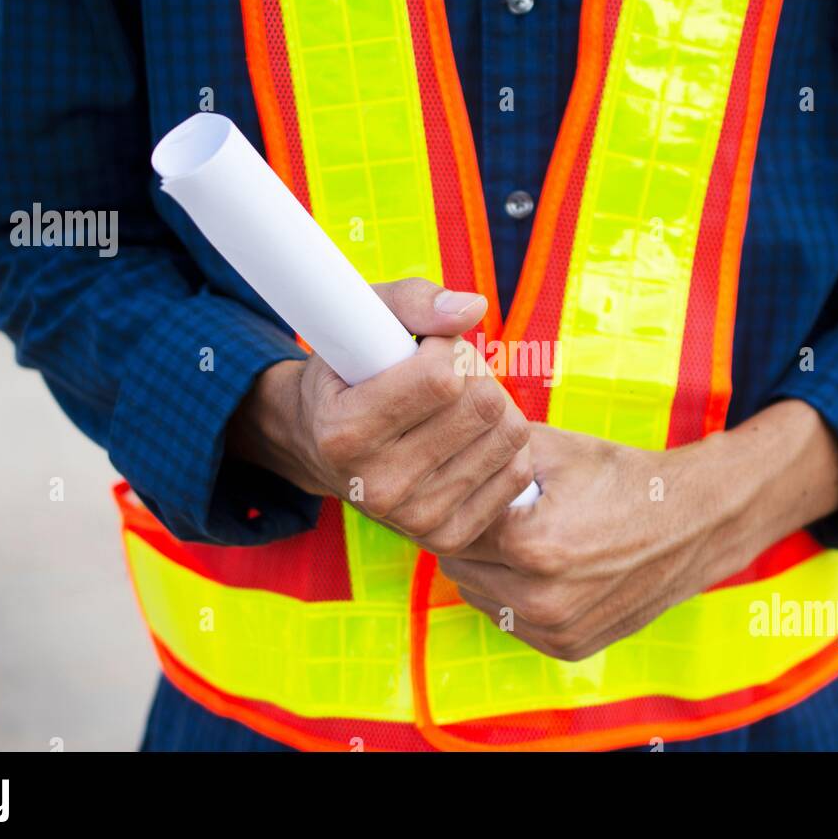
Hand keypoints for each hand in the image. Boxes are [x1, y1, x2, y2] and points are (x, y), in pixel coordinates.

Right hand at [228, 278, 534, 552]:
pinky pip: (517, 472)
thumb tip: (473, 308)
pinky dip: (504, 444)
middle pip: (484, 406)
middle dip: (475, 374)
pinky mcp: (447, 536)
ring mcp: (414, 518)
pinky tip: (471, 438)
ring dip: (494, 406)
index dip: (447, 349)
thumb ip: (413, 302)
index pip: (442, 379)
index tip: (426, 350)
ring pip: (509, 436)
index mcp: (344, 432)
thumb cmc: (347, 373)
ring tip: (456, 406)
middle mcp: (377, 485)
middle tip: (447, 377)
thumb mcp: (361, 323)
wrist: (320, 448)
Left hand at [438, 400, 837, 660]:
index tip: (474, 487)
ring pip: (478, 595)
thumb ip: (490, 448)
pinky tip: (545, 566)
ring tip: (528, 537)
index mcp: (530, 545)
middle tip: (505, 512)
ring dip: (489, 569)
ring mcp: (555, 630)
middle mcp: (540, 598)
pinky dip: (515, 595)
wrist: (691, 522)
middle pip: (458, 564)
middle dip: (473, 536)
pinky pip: (510, 620)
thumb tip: (441, 442)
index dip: (461, 500)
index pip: (453, 526)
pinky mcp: (568, 647)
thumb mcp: (555, 447)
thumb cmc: (621, 479)